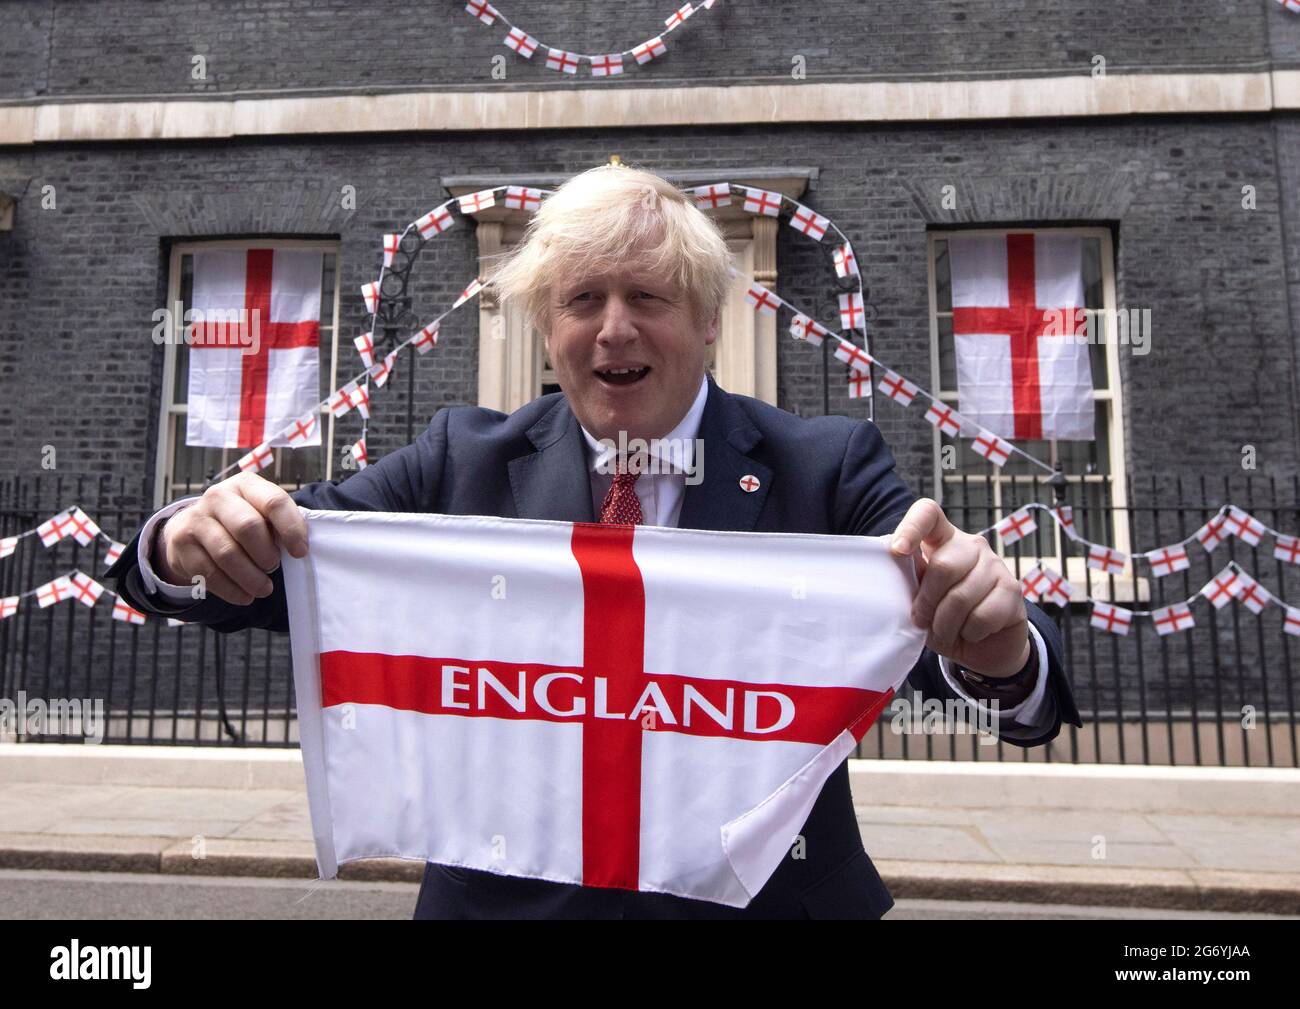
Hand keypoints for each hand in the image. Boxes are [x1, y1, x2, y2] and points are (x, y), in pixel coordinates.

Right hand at [156, 472, 308, 605]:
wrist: (192, 527)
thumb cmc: (239, 521)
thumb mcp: (259, 512)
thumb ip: (277, 523)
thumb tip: (298, 547)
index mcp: (245, 485)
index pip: (274, 502)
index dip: (291, 529)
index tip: (300, 553)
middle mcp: (217, 496)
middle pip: (248, 527)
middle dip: (266, 554)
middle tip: (273, 567)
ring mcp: (196, 519)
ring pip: (227, 554)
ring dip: (251, 578)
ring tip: (264, 588)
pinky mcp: (181, 544)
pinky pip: (209, 573)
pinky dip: (232, 590)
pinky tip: (244, 596)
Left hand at [889, 498, 1030, 677]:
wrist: (985, 645)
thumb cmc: (945, 617)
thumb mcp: (922, 598)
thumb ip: (912, 580)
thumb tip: (896, 566)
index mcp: (944, 540)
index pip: (928, 514)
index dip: (912, 527)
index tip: (897, 550)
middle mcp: (972, 545)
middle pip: (943, 566)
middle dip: (926, 603)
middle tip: (921, 622)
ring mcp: (996, 565)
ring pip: (961, 597)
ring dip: (945, 626)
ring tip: (944, 633)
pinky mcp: (1013, 589)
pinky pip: (982, 616)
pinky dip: (969, 633)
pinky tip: (970, 633)